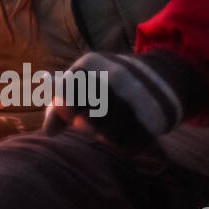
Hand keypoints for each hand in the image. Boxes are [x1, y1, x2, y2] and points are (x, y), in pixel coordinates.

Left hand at [42, 50, 207, 149]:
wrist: (161, 78)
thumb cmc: (109, 83)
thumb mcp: (83, 80)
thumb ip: (60, 102)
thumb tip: (48, 132)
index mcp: (90, 63)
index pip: (64, 96)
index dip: (65, 110)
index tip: (72, 111)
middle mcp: (113, 77)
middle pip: (85, 121)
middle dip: (85, 125)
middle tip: (94, 118)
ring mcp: (136, 96)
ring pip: (106, 136)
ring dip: (105, 135)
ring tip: (111, 123)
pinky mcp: (153, 117)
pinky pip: (127, 145)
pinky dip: (123, 144)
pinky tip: (128, 129)